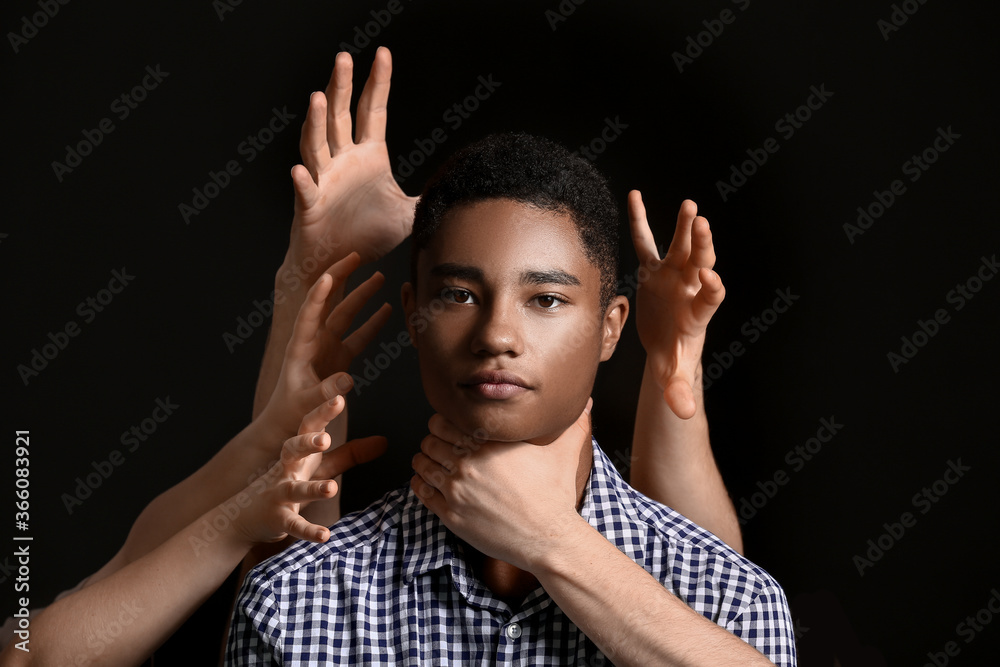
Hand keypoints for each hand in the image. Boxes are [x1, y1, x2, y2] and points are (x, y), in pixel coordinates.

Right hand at [234, 398, 386, 544]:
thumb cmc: (287, 483)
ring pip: (295, 489)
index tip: (338, 397)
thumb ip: (350, 454)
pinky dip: (308, 531)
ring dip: (313, 489)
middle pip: (292, 450)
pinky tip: (325, 535)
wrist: (243, 517)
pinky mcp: (277, 519)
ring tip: (331, 489)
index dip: (322, 412)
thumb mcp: (319, 467)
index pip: (309, 427)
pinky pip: (294, 525)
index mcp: (298, 453)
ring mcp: (279, 494)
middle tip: (324, 437)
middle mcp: (286, 469)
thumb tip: (384, 441)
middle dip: (306, 442)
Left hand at [258, 252, 390, 438]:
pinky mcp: (339, 358)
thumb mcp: (307, 405)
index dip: (319, 293)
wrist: (285, 423)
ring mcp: (327, 347)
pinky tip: (387, 309)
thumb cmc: (290, 414)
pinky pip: (358, 336)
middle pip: (330, 302)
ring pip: (346, 314)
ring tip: (380, 277)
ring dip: (362, 296)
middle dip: (342, 278)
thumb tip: (349, 380)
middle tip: (357, 255)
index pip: (309, 313)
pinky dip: (372, 323)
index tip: (330, 274)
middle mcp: (314, 341)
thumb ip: (326, 393)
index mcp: (300, 347)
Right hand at [286, 46, 416, 273]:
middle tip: (343, 57)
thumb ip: (428, 196)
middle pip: (340, 116)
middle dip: (341, 86)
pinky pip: (306, 191)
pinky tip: (300, 171)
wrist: (341, 263)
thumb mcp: (408, 215)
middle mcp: (343, 161)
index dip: (378, 83)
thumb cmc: (368, 236)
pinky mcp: (310, 205)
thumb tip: (455, 187)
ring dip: (316, 123)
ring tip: (317, 98)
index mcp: (368, 156)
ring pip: (316, 145)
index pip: (373, 111)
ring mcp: (323, 180)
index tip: (383, 54)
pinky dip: (302, 181)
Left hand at [410, 401, 592, 571]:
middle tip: (440, 446)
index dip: (444, 422)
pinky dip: (421, 483)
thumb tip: (587, 402)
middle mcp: (469, 462)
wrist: (549, 537)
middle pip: (430, 440)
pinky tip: (429, 482)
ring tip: (433, 462)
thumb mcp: (565, 451)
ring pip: (423, 464)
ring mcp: (457, 489)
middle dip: (434, 441)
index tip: (450, 429)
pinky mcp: (451, 514)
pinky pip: (422, 491)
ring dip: (425, 461)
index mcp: (490, 442)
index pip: (445, 420)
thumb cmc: (554, 495)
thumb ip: (573, 422)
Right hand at [629, 192, 724, 418]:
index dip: (712, 288)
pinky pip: (644, 241)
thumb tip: (682, 412)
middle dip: (703, 246)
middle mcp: (689, 288)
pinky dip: (639, 219)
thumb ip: (678, 392)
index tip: (711, 278)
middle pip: (700, 263)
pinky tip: (634, 195)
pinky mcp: (653, 269)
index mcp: (697, 313)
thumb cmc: (674, 359)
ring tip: (689, 205)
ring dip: (684, 227)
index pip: (710, 298)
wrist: (667, 343)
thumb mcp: (674, 377)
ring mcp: (672, 275)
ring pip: (680, 247)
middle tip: (704, 226)